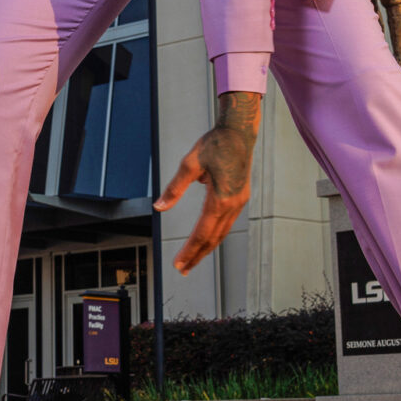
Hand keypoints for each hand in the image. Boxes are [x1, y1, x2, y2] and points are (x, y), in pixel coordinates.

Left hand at [154, 91, 260, 273]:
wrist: (239, 132)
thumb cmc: (215, 144)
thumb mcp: (190, 164)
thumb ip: (174, 188)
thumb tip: (159, 207)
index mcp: (220, 199)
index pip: (201, 233)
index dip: (189, 251)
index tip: (178, 264)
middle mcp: (232, 205)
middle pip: (213, 239)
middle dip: (197, 255)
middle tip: (183, 269)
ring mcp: (239, 202)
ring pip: (222, 233)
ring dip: (207, 248)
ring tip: (194, 259)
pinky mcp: (241, 197)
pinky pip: (227, 223)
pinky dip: (216, 235)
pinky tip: (208, 238)